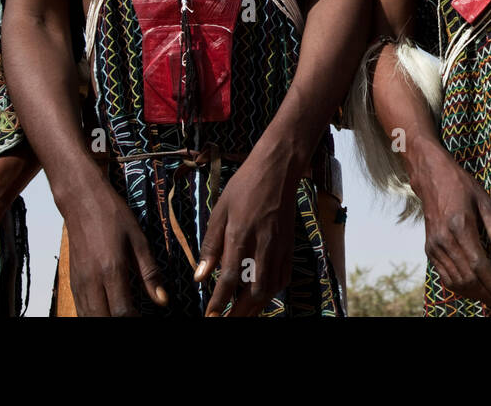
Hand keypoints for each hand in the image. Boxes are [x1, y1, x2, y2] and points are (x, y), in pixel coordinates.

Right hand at [64, 178, 167, 316]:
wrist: (82, 200)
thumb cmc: (113, 216)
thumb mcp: (138, 240)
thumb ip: (149, 273)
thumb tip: (163, 301)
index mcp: (111, 270)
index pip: (122, 312)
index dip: (135, 321)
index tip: (147, 318)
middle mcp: (91, 280)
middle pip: (103, 319)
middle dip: (120, 322)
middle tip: (136, 317)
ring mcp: (79, 282)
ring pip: (88, 317)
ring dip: (106, 320)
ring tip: (124, 315)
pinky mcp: (73, 280)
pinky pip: (80, 308)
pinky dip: (93, 315)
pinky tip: (107, 312)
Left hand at [194, 153, 298, 316]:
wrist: (278, 169)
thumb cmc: (245, 186)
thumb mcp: (220, 210)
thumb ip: (211, 244)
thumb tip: (200, 276)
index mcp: (240, 235)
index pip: (229, 278)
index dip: (219, 301)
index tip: (211, 315)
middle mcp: (262, 245)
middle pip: (253, 291)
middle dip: (240, 312)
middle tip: (225, 321)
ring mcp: (279, 247)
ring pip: (270, 288)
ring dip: (256, 307)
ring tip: (242, 314)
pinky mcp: (290, 245)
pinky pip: (284, 277)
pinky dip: (272, 292)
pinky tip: (262, 295)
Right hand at [410, 146, 490, 313]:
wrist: (431, 177)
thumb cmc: (461, 186)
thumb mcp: (485, 201)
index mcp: (460, 226)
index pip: (480, 266)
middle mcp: (444, 240)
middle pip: (469, 279)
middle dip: (490, 297)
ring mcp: (434, 246)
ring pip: (456, 283)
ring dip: (477, 296)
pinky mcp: (429, 249)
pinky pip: (446, 277)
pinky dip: (462, 289)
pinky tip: (477, 291)